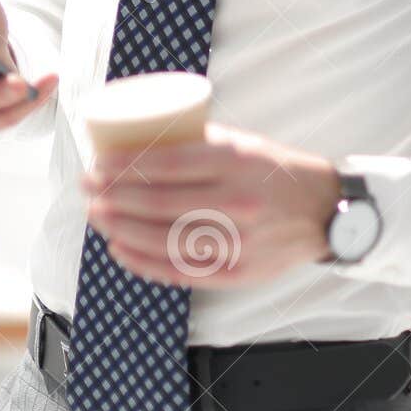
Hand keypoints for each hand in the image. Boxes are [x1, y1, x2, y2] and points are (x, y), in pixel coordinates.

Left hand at [81, 122, 339, 287]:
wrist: (324, 211)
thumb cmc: (273, 169)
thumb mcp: (242, 142)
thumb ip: (197, 143)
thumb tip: (138, 138)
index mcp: (235, 162)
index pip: (167, 166)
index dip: (124, 168)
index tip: (95, 164)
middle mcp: (236, 203)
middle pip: (159, 204)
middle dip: (113, 197)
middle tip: (86, 189)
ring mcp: (238, 242)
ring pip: (165, 240)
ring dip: (122, 230)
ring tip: (96, 216)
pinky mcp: (238, 272)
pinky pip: (182, 271)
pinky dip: (145, 262)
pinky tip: (120, 249)